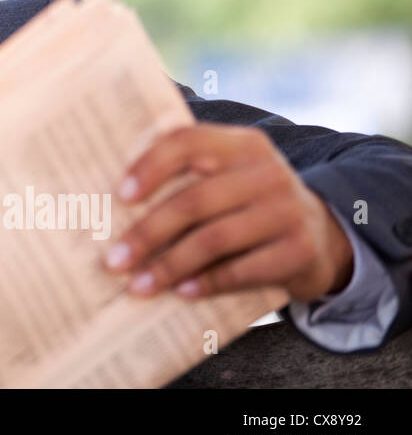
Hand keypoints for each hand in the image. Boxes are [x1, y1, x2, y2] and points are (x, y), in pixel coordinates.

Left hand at [101, 123, 354, 303]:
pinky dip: (208, 283)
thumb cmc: (249, 204)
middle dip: (147, 234)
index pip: (188, 142)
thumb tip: (111, 205)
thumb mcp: (228, 177)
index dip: (150, 167)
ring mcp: (288, 210)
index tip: (119, 197)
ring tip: (138, 285)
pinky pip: (243, 269)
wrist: (322, 236)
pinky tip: (181, 292)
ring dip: (169, 265)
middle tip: (114, 261)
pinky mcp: (300, 250)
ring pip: (214, 238)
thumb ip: (185, 177)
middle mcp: (267, 171)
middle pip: (194, 200)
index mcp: (241, 144)